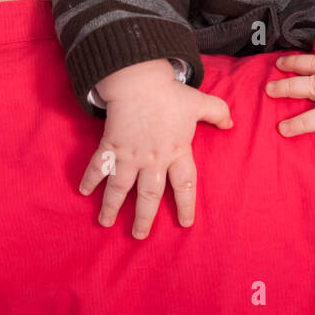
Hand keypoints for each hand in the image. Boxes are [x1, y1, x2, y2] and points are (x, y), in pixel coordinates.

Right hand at [78, 59, 232, 238]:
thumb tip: (231, 123)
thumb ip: (218, 113)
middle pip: (149, 195)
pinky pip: (98, 166)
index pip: (184, 185)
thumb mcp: (199, 101)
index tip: (184, 223)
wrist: (138, 79)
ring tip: (106, 223)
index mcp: (177, 151)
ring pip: (120, 188)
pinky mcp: (110, 145)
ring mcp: (129, 154)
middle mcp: (153, 159)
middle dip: (144, 218)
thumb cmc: (170, 93)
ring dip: (112, 207)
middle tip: (139, 236)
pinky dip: (90, 179)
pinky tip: (83, 192)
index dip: (185, 205)